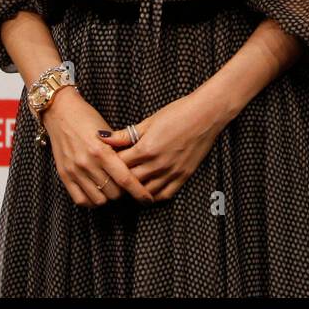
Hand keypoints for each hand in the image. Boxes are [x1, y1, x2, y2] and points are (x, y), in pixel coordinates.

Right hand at [40, 86, 155, 206]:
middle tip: (125, 185)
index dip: (139, 192)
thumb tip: (136, 168)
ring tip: (111, 187)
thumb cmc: (88, 118)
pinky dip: (91, 200)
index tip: (148, 199)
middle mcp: (87, 163)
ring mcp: (74, 171)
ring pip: (99, 199)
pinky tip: (97, 192)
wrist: (60, 112)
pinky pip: (81, 200)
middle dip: (123, 191)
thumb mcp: (109, 132)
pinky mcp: (64, 176)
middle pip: (113, 192)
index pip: (125, 179)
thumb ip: (120, 150)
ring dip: (108, 196)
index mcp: (102, 151)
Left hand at [99, 93, 226, 201]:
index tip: (107, 162)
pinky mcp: (183, 176)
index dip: (110, 164)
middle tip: (114, 176)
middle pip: (129, 181)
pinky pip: (164, 195)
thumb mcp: (149, 121)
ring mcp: (171, 172)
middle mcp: (157, 164)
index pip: (119, 165)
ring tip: (130, 184)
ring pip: (145, 192)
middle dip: (120, 179)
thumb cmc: (177, 113)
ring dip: (135, 190)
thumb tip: (101, 138)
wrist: (206, 114)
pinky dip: (153, 196)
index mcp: (146, 149)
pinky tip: (147, 190)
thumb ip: (125, 134)